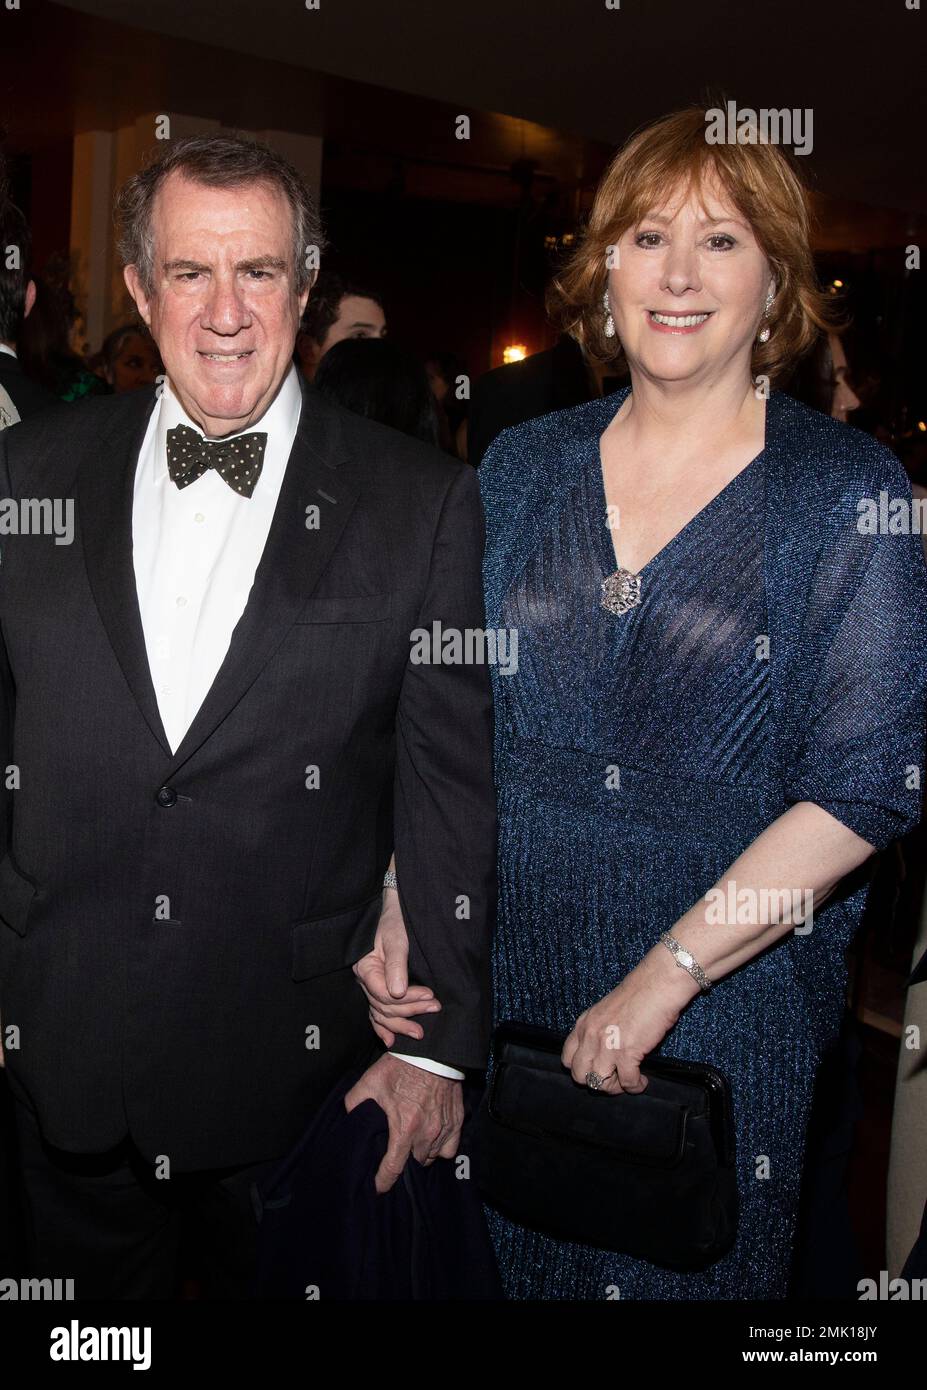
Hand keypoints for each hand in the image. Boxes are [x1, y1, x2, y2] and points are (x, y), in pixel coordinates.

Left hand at [344, 1053, 463, 1192]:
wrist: (433, 1050)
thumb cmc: (402, 1066)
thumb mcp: (370, 1081)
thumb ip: (354, 1103)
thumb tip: (349, 1119)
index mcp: (405, 1127)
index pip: (393, 1169)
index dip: (383, 1182)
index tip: (378, 1187)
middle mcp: (427, 1133)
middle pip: (414, 1164)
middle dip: (403, 1161)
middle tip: (396, 1150)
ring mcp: (444, 1129)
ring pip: (431, 1157)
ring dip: (421, 1154)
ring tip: (412, 1142)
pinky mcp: (457, 1122)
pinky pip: (449, 1149)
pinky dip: (440, 1148)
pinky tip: (431, 1138)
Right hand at [353, 891, 442, 1045]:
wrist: (394, 910)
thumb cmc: (395, 920)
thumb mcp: (396, 937)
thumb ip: (396, 964)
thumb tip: (398, 993)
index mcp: (365, 967)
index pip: (383, 994)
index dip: (408, 998)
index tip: (430, 994)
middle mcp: (365, 980)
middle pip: (384, 1006)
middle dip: (410, 1010)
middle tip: (435, 1007)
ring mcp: (371, 986)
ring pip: (381, 1014)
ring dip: (401, 1024)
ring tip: (420, 1032)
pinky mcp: (379, 988)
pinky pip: (376, 1013)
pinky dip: (383, 1028)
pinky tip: (391, 1041)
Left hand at [562, 949, 694, 1093]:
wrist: (658, 983)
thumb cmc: (639, 994)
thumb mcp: (606, 1011)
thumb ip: (599, 1031)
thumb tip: (603, 1055)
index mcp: (584, 1024)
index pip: (567, 1058)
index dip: (581, 1069)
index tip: (597, 1070)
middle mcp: (590, 1035)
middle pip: (579, 1075)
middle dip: (597, 1083)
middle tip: (614, 1079)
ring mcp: (606, 1045)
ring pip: (599, 1083)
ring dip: (616, 1087)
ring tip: (629, 1080)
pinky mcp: (627, 1052)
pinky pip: (627, 1082)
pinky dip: (635, 1086)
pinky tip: (642, 1080)